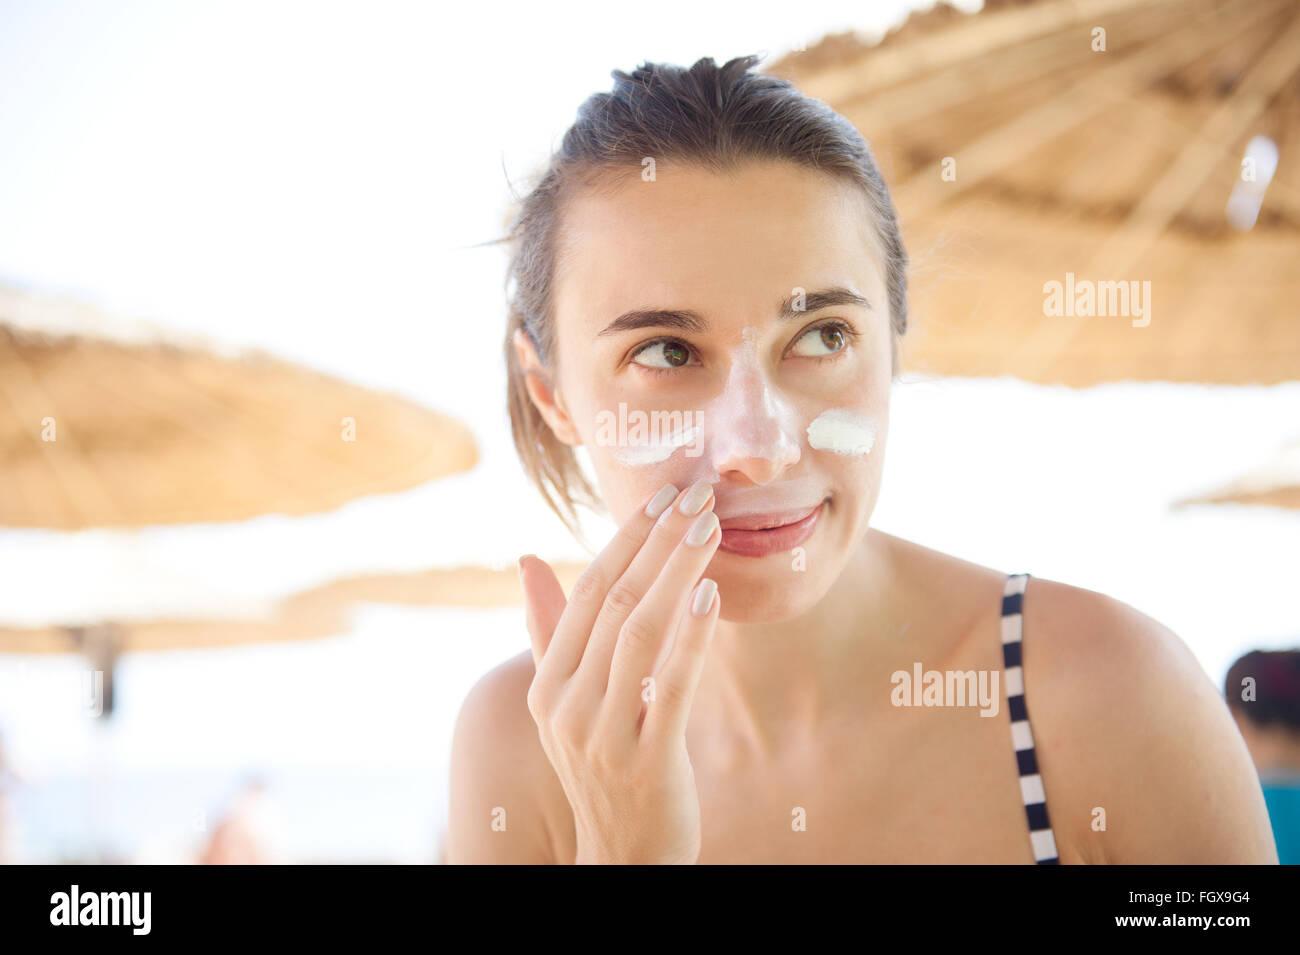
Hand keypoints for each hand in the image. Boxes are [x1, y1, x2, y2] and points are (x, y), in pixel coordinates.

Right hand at [519, 480, 721, 864]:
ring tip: (710, 527)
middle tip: (697, 492)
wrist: (622, 857)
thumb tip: (526, 557)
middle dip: (658, 540)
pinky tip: (712, 596)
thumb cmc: (602, 765)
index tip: (662, 493)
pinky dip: (692, 637)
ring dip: (678, 572)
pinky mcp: (647, 760)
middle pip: (615, 601)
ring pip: (641, 632)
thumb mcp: (564, 702)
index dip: (626, 537)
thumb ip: (549, 630)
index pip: (586, 590)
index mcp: (549, 683)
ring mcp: (602, 734)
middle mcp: (566, 704)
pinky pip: (671, 686)